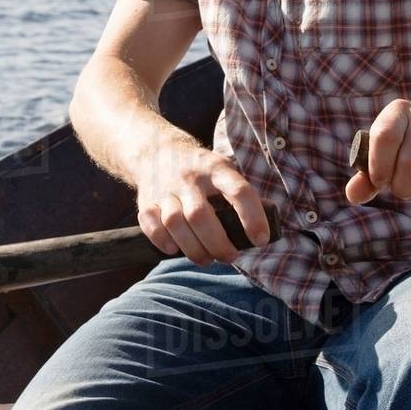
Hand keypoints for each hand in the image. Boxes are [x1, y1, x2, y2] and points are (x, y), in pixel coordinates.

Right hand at [135, 143, 269, 265]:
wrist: (155, 150)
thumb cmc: (201, 168)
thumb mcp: (223, 169)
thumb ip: (239, 193)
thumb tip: (264, 226)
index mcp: (216, 168)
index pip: (238, 191)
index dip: (252, 217)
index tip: (261, 240)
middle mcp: (190, 177)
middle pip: (201, 216)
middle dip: (218, 244)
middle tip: (230, 256)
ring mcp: (165, 189)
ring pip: (175, 224)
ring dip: (194, 249)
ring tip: (207, 259)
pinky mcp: (146, 201)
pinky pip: (152, 226)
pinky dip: (164, 242)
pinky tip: (175, 249)